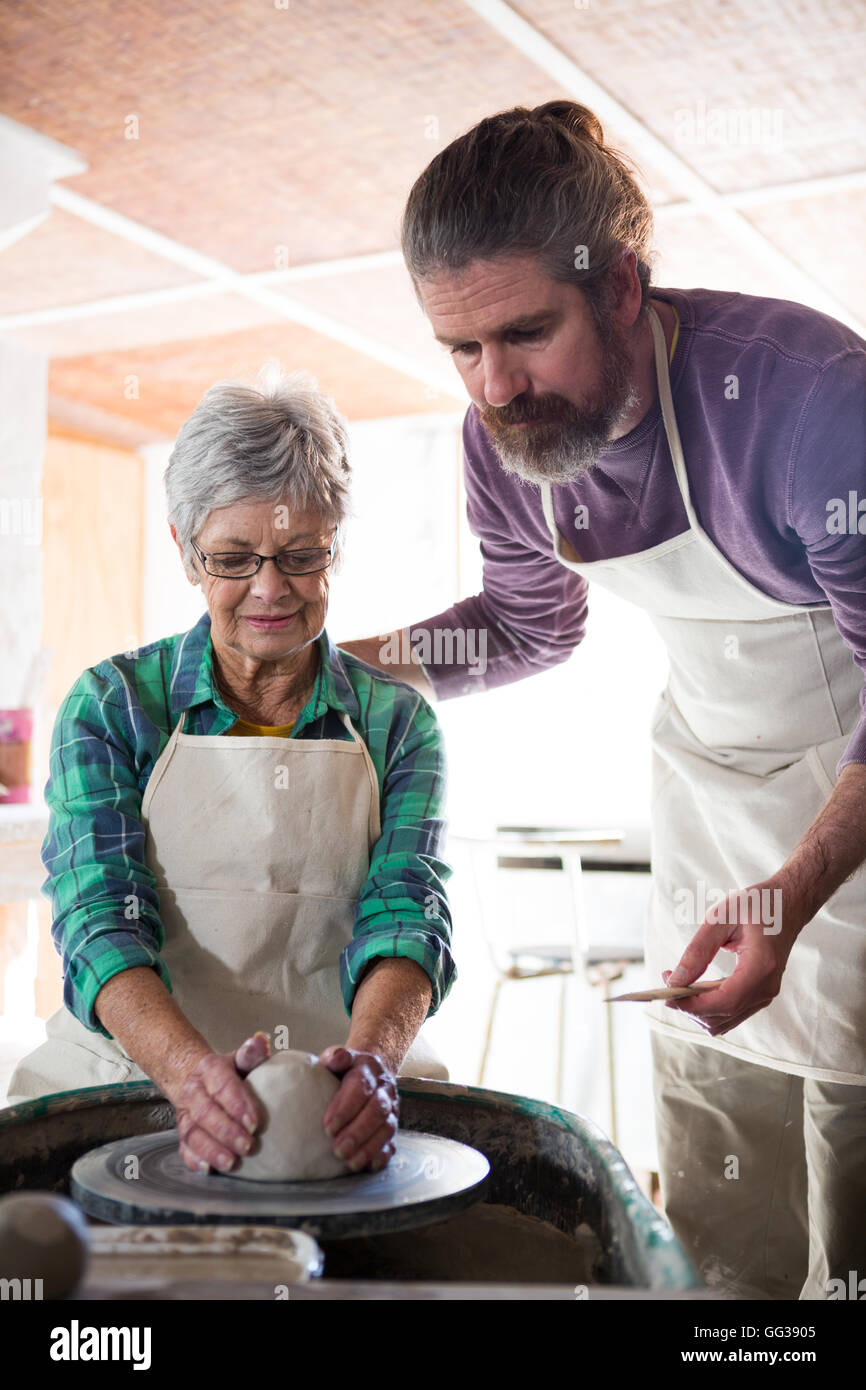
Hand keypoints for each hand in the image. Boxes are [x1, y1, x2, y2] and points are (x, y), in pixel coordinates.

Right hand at [171, 1031, 269, 1173]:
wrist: (196, 1076)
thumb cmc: (229, 1072)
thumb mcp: (240, 1058)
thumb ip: (251, 1053)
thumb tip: (261, 1040)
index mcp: (210, 1069)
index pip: (223, 1087)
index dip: (238, 1105)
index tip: (256, 1123)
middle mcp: (193, 1092)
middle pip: (206, 1113)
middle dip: (227, 1132)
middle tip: (248, 1146)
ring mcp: (185, 1114)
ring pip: (193, 1133)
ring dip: (211, 1150)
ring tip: (231, 1163)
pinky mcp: (182, 1133)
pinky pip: (184, 1148)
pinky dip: (194, 1160)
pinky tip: (208, 1169)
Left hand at [318, 1045, 398, 1172]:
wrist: (370, 1070)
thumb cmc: (345, 1069)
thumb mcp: (338, 1057)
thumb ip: (335, 1056)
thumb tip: (334, 1060)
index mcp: (369, 1068)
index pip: (360, 1086)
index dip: (345, 1108)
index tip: (327, 1128)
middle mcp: (384, 1088)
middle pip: (377, 1110)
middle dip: (358, 1132)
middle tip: (338, 1150)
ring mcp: (392, 1108)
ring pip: (387, 1128)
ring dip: (369, 1147)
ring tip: (350, 1162)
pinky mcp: (392, 1126)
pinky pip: (392, 1141)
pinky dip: (382, 1154)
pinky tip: (368, 1166)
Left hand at [664, 880, 800, 1035]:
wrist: (787, 905)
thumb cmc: (755, 905)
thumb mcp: (720, 917)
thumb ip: (698, 950)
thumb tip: (674, 980)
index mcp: (761, 966)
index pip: (724, 1002)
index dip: (692, 1005)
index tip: (666, 994)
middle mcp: (767, 988)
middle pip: (721, 1017)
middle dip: (689, 1007)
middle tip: (668, 981)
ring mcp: (766, 995)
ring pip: (724, 1022)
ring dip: (697, 1010)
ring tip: (679, 983)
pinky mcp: (760, 996)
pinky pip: (730, 1014)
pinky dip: (708, 1007)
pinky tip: (695, 986)